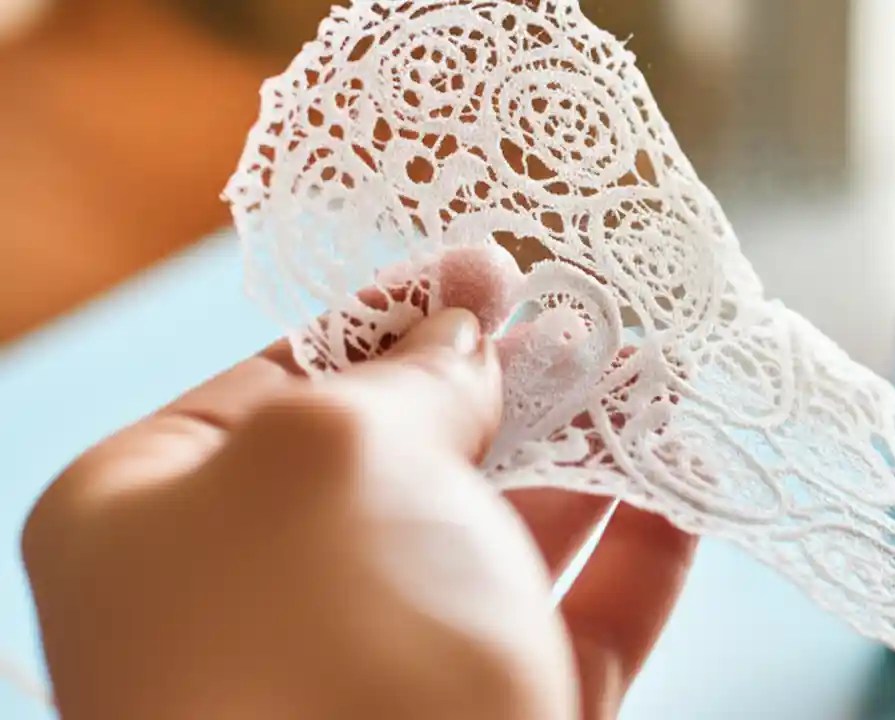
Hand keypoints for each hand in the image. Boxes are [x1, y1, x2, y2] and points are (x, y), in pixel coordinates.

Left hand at [22, 302, 695, 718]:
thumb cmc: (310, 649)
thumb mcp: (338, 455)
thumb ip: (410, 376)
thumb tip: (469, 335)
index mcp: (163, 516)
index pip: (288, 373)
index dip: (398, 304)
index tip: (494, 258)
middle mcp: (268, 593)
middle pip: (410, 450)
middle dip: (509, 375)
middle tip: (595, 311)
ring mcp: (388, 667)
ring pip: (505, 533)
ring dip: (590, 450)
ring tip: (659, 373)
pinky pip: (578, 621)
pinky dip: (637, 550)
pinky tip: (685, 485)